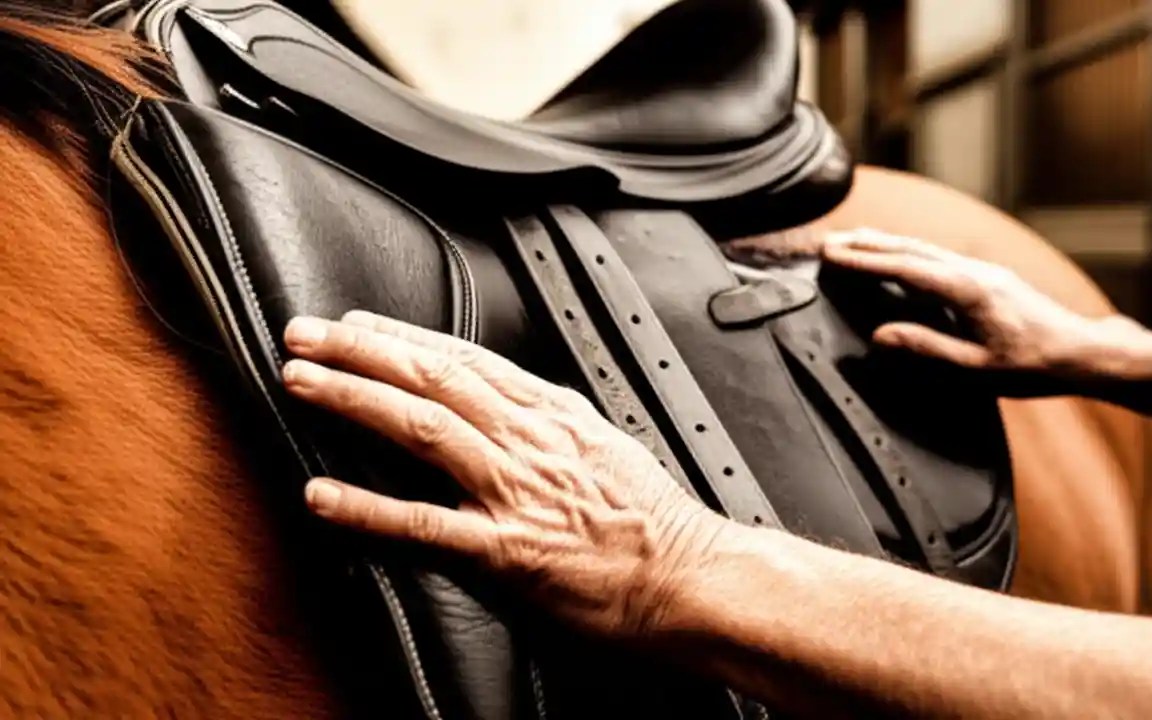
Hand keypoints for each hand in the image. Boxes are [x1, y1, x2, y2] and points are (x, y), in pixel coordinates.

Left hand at [280, 311, 729, 639]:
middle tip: (306, 332)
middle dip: (361, 349)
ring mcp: (513, 491)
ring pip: (421, 427)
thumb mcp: (605, 446)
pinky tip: (321, 494)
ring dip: (353, 398)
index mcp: (552, 413)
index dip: (403, 337)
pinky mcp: (505, 550)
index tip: (359, 323)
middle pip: (432, 377)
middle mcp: (528, 440)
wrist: (691, 577)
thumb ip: (553, 424)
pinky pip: (422, 524)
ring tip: (300, 379)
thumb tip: (515, 405)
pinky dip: (366, 507)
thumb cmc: (655, 523)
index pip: (465, 359)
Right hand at [823, 229, 1142, 394]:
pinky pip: (938, 257)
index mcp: (967, 290)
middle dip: (867, 243)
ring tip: (854, 241)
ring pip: (924, 249)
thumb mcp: (977, 369)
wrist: (1082, 352)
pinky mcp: (987, 278)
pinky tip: (899, 257)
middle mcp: (973, 272)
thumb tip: (880, 336)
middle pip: (911, 249)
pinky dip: (909, 253)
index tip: (831, 255)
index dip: (864, 260)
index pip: (904, 268)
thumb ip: (926, 348)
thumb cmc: (1034, 366)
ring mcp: (982, 271)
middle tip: (830, 240)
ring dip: (887, 244)